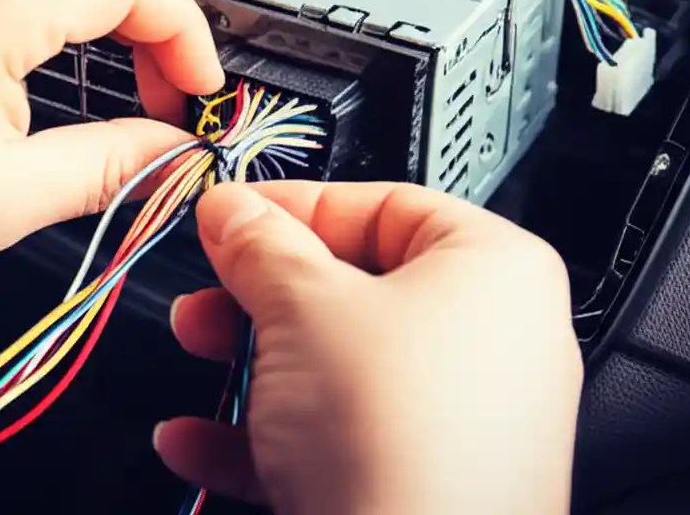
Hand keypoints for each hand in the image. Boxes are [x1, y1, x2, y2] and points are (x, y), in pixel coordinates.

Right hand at [158, 182, 582, 514]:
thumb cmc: (400, 444)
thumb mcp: (304, 308)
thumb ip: (260, 244)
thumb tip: (234, 209)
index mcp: (494, 272)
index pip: (388, 205)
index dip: (298, 204)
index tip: (233, 214)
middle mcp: (491, 344)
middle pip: (353, 289)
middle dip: (260, 292)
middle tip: (210, 287)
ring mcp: (458, 423)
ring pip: (335, 368)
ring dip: (250, 360)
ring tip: (197, 348)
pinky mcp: (420, 484)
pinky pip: (333, 440)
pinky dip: (264, 434)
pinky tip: (195, 439)